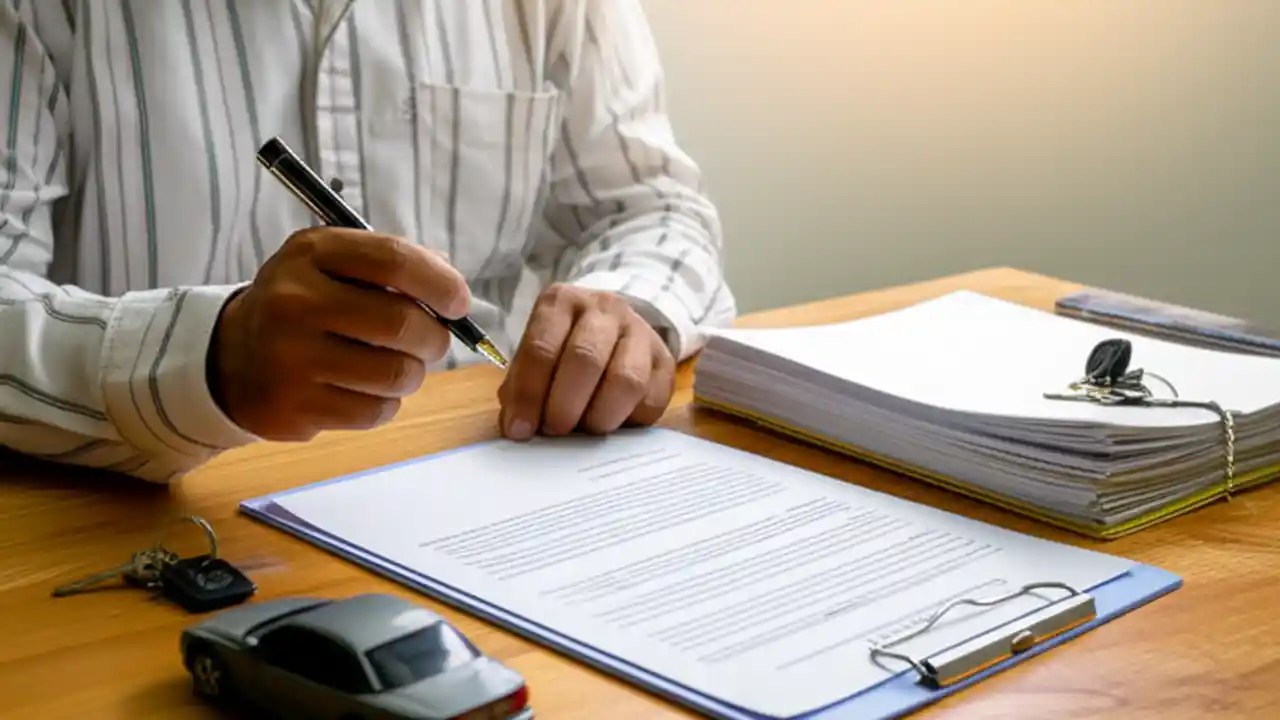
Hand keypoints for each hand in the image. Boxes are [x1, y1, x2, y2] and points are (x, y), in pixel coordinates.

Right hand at [209, 228, 468, 440]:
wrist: (232, 358)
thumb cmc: (304, 304)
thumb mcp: (332, 263)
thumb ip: (391, 265)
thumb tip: (452, 289)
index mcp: (311, 254)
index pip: (394, 261)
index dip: (440, 283)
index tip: (458, 302)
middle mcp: (295, 302)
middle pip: (401, 323)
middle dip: (434, 337)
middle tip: (432, 341)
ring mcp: (291, 359)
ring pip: (396, 374)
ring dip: (412, 373)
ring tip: (396, 365)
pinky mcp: (295, 408)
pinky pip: (375, 411)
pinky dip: (386, 403)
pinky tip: (365, 389)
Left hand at [498, 284, 674, 439]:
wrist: (614, 328)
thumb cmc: (563, 349)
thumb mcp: (536, 357)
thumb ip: (521, 389)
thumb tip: (518, 428)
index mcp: (561, 302)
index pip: (541, 348)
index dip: (529, 394)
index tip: (520, 429)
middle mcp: (603, 308)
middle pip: (585, 359)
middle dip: (565, 405)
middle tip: (556, 431)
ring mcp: (640, 331)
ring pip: (626, 379)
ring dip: (600, 416)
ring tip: (586, 430)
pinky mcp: (665, 360)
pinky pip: (652, 399)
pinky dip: (630, 421)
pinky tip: (613, 423)